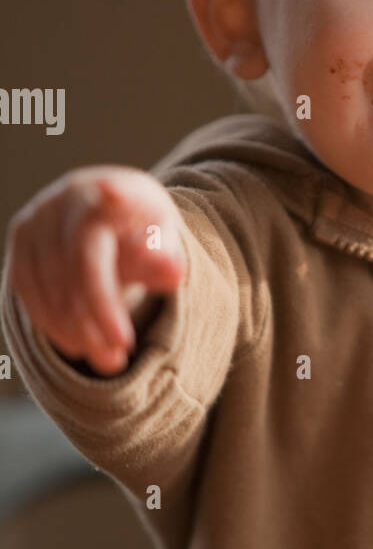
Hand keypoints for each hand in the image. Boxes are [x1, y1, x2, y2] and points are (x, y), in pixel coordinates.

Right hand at [6, 166, 186, 375]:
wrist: (103, 216)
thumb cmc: (139, 232)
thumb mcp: (161, 243)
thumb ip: (166, 260)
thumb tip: (176, 274)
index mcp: (116, 188)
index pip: (116, 196)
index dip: (115, 195)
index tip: (113, 193)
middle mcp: (69, 197)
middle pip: (80, 260)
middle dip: (98, 313)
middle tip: (120, 354)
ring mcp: (37, 218)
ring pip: (50, 281)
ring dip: (76, 328)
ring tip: (107, 360)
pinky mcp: (20, 242)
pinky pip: (29, 289)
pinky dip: (52, 323)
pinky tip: (77, 345)